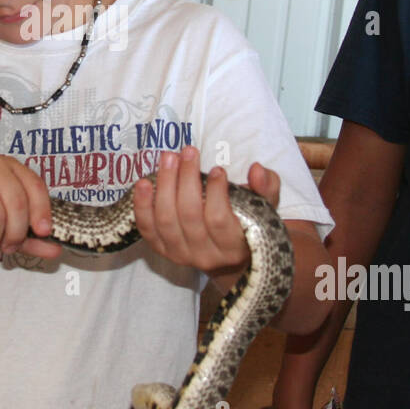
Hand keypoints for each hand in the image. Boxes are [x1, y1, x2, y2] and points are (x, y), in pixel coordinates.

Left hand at [132, 146, 257, 273]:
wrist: (230, 256)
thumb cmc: (249, 224)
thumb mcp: (265, 207)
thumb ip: (267, 188)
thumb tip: (256, 170)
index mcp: (233, 247)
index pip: (219, 220)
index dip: (216, 193)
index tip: (217, 169)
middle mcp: (206, 256)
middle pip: (189, 216)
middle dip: (186, 179)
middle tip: (188, 152)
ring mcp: (181, 255)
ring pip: (166, 220)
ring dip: (164, 185)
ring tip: (169, 158)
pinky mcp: (162, 251)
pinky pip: (147, 229)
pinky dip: (142, 205)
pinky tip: (143, 182)